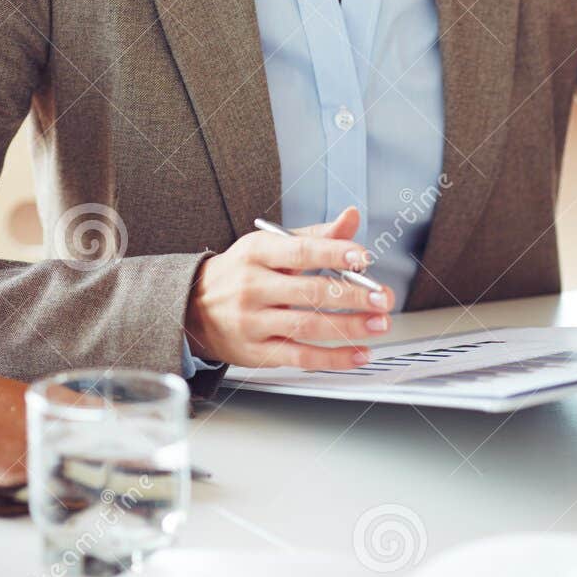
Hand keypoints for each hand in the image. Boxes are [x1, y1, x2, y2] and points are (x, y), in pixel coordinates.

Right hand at [184, 204, 393, 370]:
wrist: (193, 308)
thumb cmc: (241, 273)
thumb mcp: (270, 246)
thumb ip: (315, 236)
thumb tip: (351, 218)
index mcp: (257, 253)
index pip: (300, 251)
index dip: (334, 253)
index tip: (363, 258)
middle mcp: (253, 287)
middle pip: (309, 292)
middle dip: (352, 296)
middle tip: (382, 298)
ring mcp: (253, 321)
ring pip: (307, 327)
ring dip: (349, 327)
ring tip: (379, 324)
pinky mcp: (256, 352)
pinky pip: (300, 357)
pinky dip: (333, 358)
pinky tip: (358, 353)